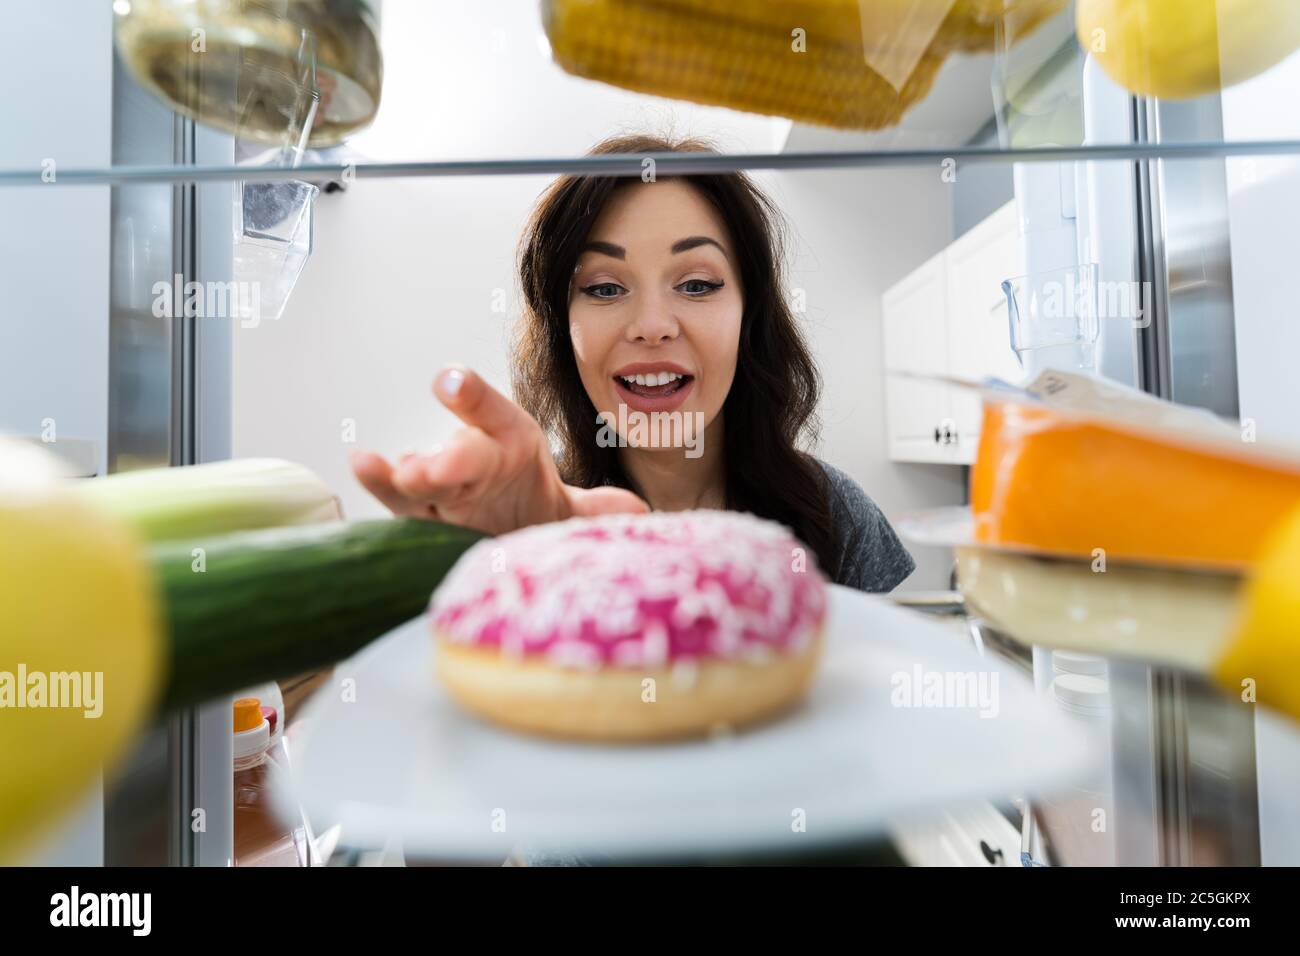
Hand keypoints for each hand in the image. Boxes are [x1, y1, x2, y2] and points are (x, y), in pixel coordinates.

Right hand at [349, 366, 647, 534]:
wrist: (500, 534)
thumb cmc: (527, 507)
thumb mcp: (564, 512)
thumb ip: (594, 510)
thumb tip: (638, 514)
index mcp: (508, 443)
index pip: (491, 416)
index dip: (471, 400)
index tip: (450, 382)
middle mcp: (472, 458)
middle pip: (460, 455)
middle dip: (448, 458)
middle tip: (431, 464)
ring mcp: (442, 487)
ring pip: (422, 479)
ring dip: (411, 478)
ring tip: (403, 475)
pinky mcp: (420, 513)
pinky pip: (396, 498)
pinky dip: (379, 482)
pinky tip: (362, 462)